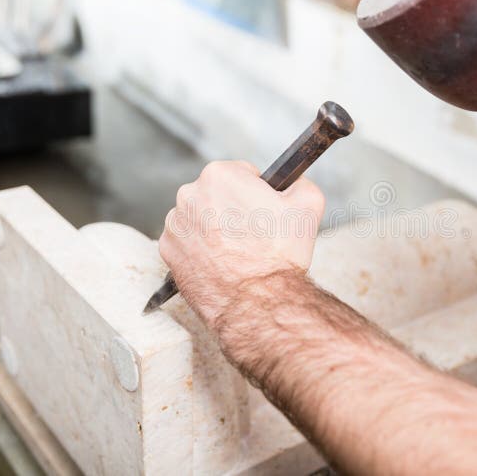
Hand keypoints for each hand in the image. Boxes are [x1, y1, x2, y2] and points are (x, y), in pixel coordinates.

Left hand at [158, 160, 324, 324]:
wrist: (258, 301)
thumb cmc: (279, 255)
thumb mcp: (308, 206)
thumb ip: (299, 183)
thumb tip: (292, 183)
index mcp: (220, 175)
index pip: (241, 173)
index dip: (256, 193)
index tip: (262, 211)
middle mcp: (189, 194)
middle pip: (217, 195)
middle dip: (233, 210)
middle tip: (254, 235)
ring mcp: (175, 224)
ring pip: (200, 218)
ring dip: (215, 229)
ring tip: (238, 252)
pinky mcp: (167, 251)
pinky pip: (186, 242)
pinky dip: (200, 250)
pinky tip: (221, 262)